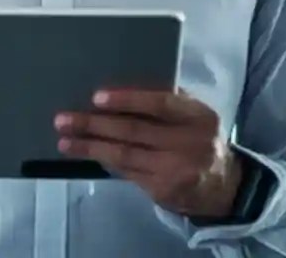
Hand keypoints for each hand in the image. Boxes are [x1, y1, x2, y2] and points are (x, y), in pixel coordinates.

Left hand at [54, 89, 241, 218]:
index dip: (127, 100)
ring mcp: (176, 169)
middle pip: (133, 131)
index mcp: (198, 115)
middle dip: (93, 125)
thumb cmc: (196, 139)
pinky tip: (86, 154)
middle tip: (63, 120)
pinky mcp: (164, 190)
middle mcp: (190, 142)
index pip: (160, 103)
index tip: (96, 97)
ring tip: (64, 142)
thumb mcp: (192, 116)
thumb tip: (113, 94)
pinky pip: (126, 171)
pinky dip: (104, 161)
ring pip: (124, 155)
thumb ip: (164, 104)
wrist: (222, 185)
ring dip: (89, 147)